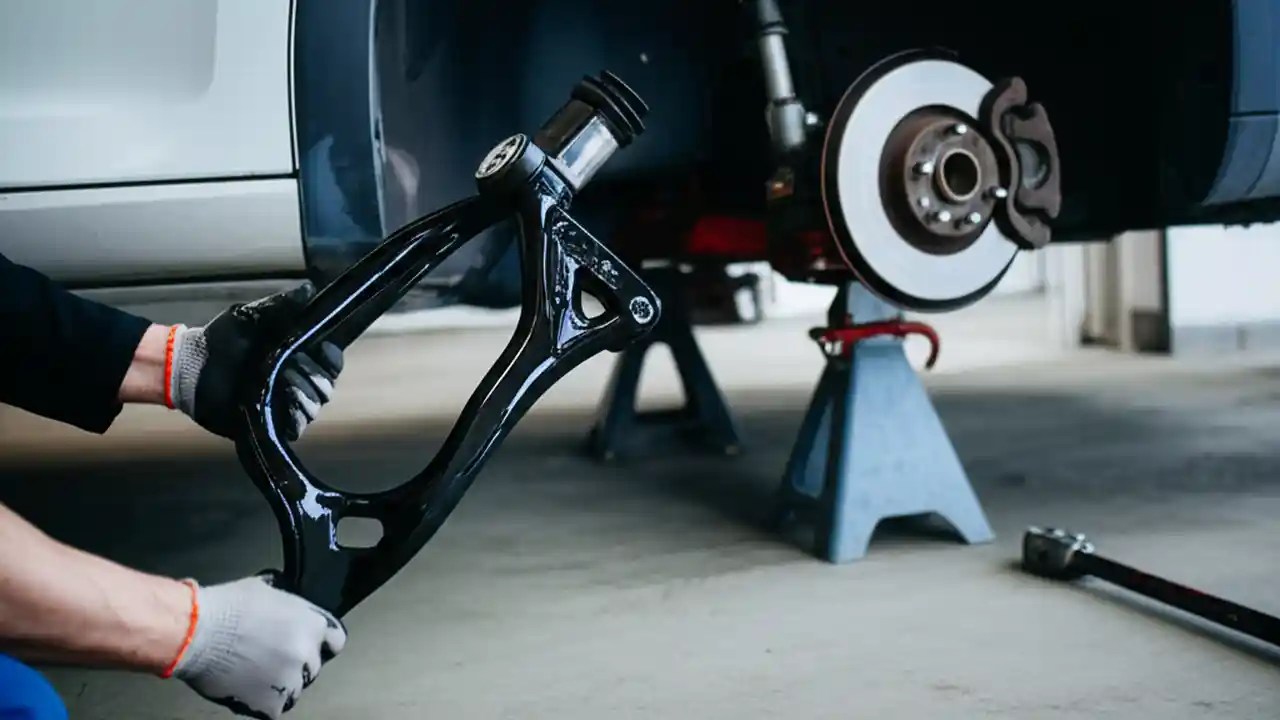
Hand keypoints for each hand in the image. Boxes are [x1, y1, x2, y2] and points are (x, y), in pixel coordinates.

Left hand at [167, 283, 342, 440]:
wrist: (190, 367)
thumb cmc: (221, 340)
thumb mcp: (251, 315)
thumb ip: (281, 304)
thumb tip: (310, 289)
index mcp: (298, 356)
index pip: (331, 362)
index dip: (331, 358)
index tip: (322, 350)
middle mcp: (297, 381)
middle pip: (326, 385)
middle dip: (314, 376)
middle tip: (292, 367)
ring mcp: (286, 404)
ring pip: (314, 406)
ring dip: (302, 395)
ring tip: (282, 384)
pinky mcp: (272, 424)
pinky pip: (297, 428)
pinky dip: (294, 418)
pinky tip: (282, 407)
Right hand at [171, 576, 347, 718]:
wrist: (196, 632)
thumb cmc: (225, 608)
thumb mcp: (268, 589)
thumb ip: (290, 605)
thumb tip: (290, 608)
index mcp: (312, 623)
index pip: (335, 641)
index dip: (320, 644)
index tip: (308, 647)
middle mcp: (307, 652)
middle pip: (313, 666)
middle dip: (295, 663)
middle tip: (269, 659)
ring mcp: (291, 679)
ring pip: (296, 689)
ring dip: (280, 685)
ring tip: (254, 673)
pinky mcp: (272, 703)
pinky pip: (276, 708)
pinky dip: (263, 702)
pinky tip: (247, 687)